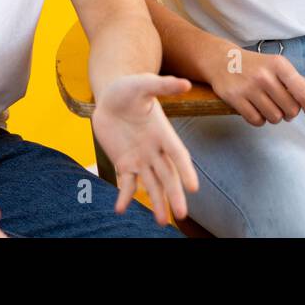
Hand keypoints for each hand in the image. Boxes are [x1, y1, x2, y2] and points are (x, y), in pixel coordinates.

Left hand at [91, 74, 199, 224]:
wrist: (111, 96)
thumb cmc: (130, 88)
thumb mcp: (144, 84)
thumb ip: (163, 85)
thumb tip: (186, 83)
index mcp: (164, 133)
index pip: (178, 155)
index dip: (186, 170)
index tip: (193, 188)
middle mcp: (155, 150)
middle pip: (168, 176)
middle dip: (175, 194)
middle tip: (182, 214)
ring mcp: (140, 159)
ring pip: (151, 184)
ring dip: (157, 202)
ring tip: (163, 221)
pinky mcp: (124, 163)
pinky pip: (126, 183)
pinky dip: (124, 196)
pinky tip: (121, 208)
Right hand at [206, 47, 304, 126]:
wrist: (222, 60)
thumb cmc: (257, 66)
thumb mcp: (279, 68)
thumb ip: (301, 84)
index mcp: (279, 65)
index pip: (302, 92)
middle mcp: (265, 75)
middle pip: (290, 109)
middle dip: (290, 113)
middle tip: (282, 106)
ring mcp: (248, 87)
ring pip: (275, 117)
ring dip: (274, 117)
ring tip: (268, 106)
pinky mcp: (234, 98)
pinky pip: (257, 121)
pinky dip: (259, 120)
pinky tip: (256, 109)